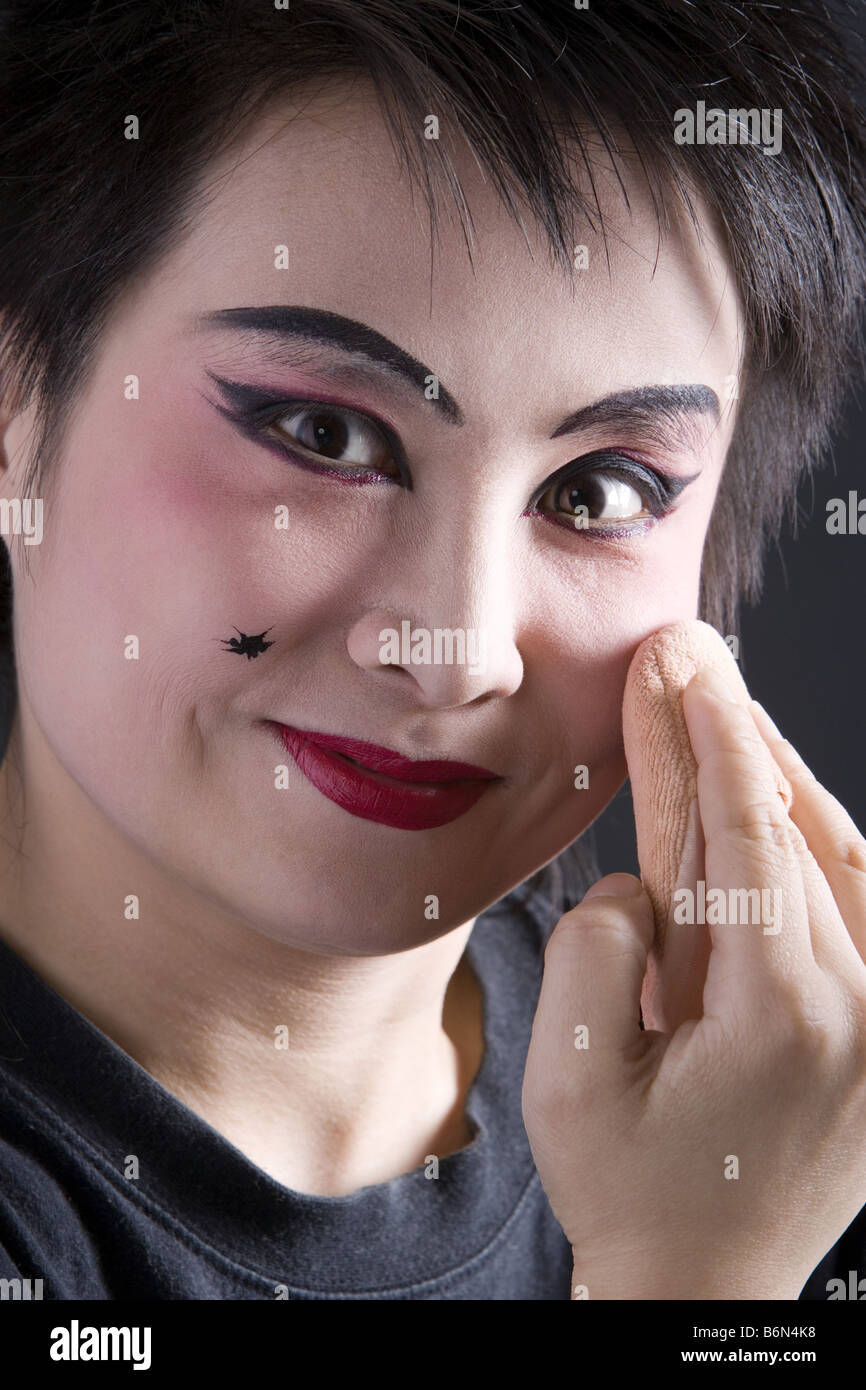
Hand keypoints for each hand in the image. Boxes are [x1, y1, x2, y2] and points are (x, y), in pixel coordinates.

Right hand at [521, 665, 865, 1298]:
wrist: (699, 1288)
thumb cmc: (629, 1190)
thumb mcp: (572, 1076)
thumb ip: (597, 947)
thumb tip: (644, 881)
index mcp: (788, 1018)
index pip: (755, 840)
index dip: (718, 742)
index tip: (691, 669)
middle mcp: (864, 1015)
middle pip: (806, 837)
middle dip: (745, 741)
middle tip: (699, 663)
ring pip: (848, 865)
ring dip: (787, 784)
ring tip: (735, 719)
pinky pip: (864, 914)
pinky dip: (820, 848)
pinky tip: (785, 807)